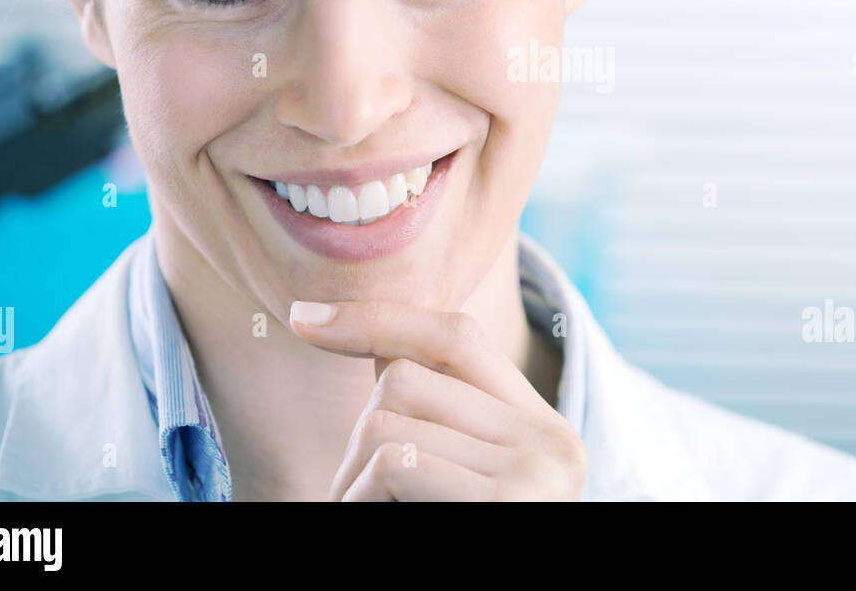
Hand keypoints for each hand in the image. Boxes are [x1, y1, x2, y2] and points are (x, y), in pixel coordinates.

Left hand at [288, 300, 585, 500]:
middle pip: (408, 379)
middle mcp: (553, 442)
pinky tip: (378, 524)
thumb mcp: (463, 480)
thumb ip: (442, 420)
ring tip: (375, 519)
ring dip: (352, 478)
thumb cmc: (464, 537)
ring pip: (388, 419)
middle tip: (363, 500)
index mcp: (546, 429)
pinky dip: (361, 498)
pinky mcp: (509, 503)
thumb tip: (374, 344)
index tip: (302, 320)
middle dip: (360, 434)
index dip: (378, 318)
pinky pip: (398, 461)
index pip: (457, 335)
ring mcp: (536, 472)